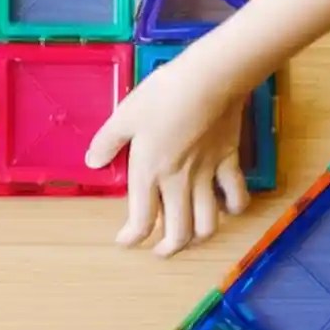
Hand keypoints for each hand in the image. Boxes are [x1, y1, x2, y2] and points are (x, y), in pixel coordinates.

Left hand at [85, 50, 250, 256]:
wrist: (210, 79)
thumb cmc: (162, 95)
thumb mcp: (123, 116)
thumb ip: (106, 142)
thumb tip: (93, 162)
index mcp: (148, 173)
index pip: (141, 221)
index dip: (132, 239)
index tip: (126, 242)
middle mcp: (178, 182)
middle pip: (178, 232)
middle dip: (168, 249)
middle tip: (160, 251)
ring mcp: (207, 175)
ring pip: (208, 223)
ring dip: (199, 238)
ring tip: (189, 238)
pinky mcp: (229, 162)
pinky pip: (237, 196)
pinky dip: (234, 209)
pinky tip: (227, 209)